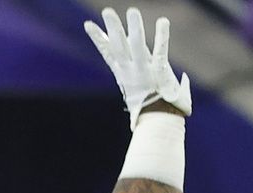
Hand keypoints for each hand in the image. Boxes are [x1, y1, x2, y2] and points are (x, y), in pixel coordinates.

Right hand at [85, 7, 191, 128]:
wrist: (158, 122)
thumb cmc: (151, 114)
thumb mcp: (140, 101)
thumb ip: (142, 92)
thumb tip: (147, 104)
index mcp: (124, 74)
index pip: (108, 53)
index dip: (98, 38)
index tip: (88, 25)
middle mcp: (131, 70)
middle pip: (118, 45)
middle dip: (112, 27)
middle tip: (106, 11)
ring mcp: (144, 70)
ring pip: (135, 45)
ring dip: (133, 28)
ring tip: (132, 10)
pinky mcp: (159, 71)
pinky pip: (160, 51)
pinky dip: (162, 36)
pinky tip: (163, 21)